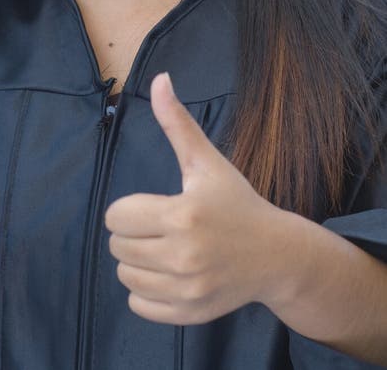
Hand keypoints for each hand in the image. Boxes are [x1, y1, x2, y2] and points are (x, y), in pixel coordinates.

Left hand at [104, 72, 282, 324]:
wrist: (275, 255)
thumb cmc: (237, 203)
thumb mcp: (207, 162)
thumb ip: (177, 122)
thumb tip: (159, 79)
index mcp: (183, 215)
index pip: (116, 216)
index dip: (128, 209)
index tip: (151, 206)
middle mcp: (184, 256)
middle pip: (117, 247)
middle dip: (132, 234)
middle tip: (159, 227)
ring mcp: (188, 289)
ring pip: (125, 276)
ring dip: (136, 262)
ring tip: (163, 249)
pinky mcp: (190, 313)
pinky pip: (138, 305)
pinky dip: (145, 291)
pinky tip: (167, 274)